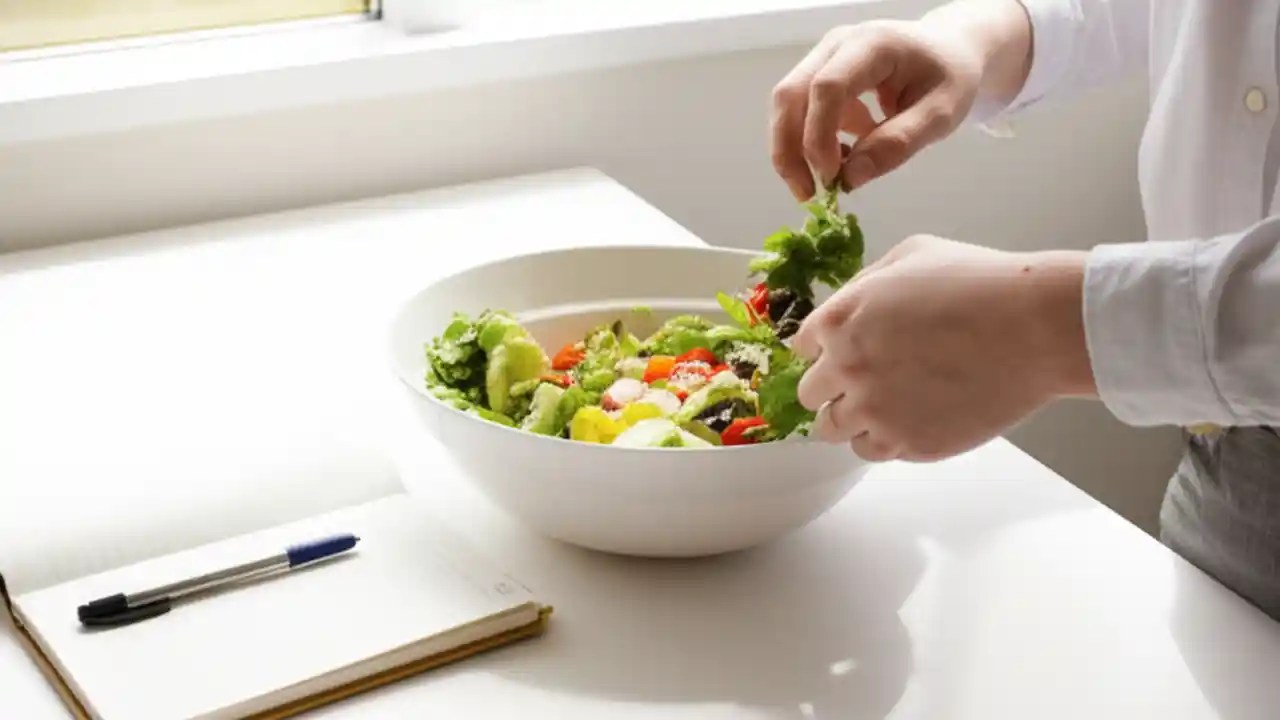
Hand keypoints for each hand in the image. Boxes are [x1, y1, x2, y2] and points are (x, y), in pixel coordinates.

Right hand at [770, 1, 1032, 199]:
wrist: (949, 51)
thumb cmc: (950, 78)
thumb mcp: (940, 115)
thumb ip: (898, 144)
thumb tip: (849, 179)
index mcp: (873, 45)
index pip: (827, 87)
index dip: (820, 136)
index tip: (832, 178)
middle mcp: (837, 45)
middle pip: (791, 95)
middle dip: (790, 149)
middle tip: (806, 194)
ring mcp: (824, 57)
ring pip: (786, 104)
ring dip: (793, 150)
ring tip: (822, 184)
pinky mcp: (819, 74)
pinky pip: (799, 110)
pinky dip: (809, 142)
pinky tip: (842, 159)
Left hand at [791, 236, 1095, 461]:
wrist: (1033, 328)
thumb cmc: (980, 283)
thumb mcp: (911, 255)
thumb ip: (865, 285)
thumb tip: (850, 307)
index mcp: (840, 320)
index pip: (802, 347)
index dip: (824, 348)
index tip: (843, 351)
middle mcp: (846, 369)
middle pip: (810, 395)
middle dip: (832, 387)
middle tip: (864, 381)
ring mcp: (875, 411)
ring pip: (833, 430)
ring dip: (851, 419)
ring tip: (884, 406)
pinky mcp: (908, 444)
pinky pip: (874, 452)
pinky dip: (884, 439)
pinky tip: (908, 420)